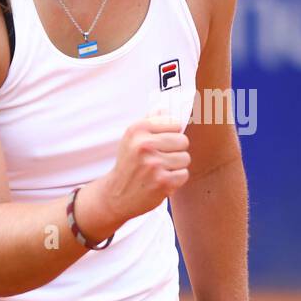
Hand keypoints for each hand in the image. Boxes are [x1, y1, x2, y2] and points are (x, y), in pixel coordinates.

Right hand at [86, 110, 189, 230]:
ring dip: (176, 166)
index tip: (160, 143)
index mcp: (137, 129)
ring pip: (185, 158)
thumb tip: (165, 106)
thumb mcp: (132, 138)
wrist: (116, 195)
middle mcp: (143, 145)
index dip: (171, 134)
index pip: (174, 123)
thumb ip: (150, 121)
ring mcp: (153, 164)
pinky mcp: (162, 181)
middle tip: (161, 158)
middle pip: (183, 140)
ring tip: (160, 170)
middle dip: (176, 150)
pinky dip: (176, 179)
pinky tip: (162, 180)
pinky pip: (184, 174)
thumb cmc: (129, 163)